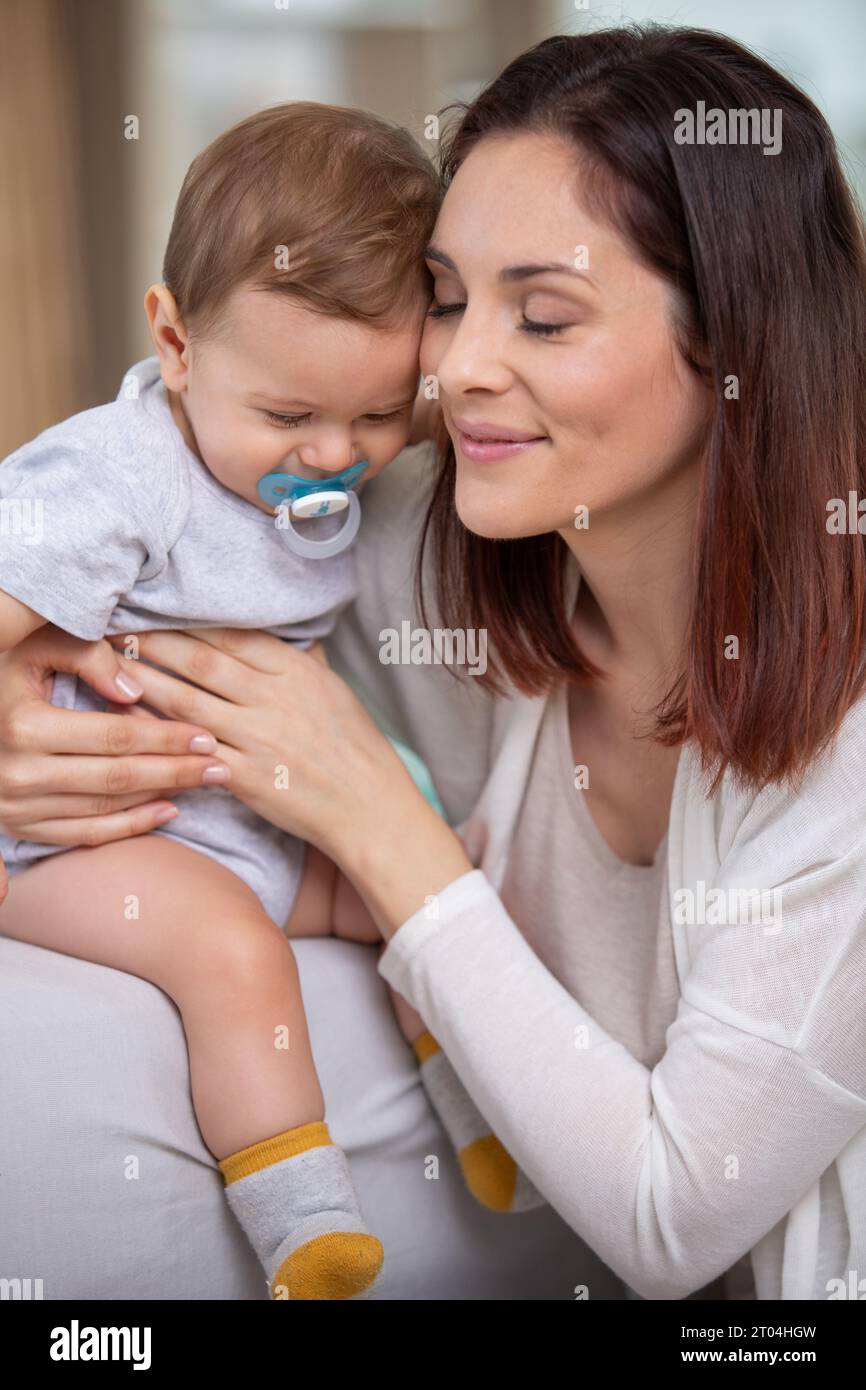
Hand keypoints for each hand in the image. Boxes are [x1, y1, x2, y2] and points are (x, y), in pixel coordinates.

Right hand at [0, 625, 231, 846]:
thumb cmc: (6, 670)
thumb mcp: (39, 646)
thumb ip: (87, 655)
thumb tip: (133, 689)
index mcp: (25, 726)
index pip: (114, 738)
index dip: (165, 738)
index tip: (207, 736)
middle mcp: (19, 773)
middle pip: (118, 777)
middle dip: (176, 772)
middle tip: (221, 766)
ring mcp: (18, 806)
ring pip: (106, 808)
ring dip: (161, 796)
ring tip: (204, 782)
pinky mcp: (22, 826)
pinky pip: (85, 834)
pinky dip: (130, 826)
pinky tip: (168, 810)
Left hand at [102, 627, 472, 933]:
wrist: (370, 808)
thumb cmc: (355, 749)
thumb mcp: (335, 691)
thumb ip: (304, 660)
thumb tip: (291, 631)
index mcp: (295, 672)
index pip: (231, 634)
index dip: (188, 618)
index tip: (155, 604)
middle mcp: (274, 698)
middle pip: (200, 660)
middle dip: (153, 640)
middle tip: (115, 623)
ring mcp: (258, 738)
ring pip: (187, 701)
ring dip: (144, 680)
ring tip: (110, 664)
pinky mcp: (245, 777)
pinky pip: (190, 750)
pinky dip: (157, 735)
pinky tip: (128, 724)